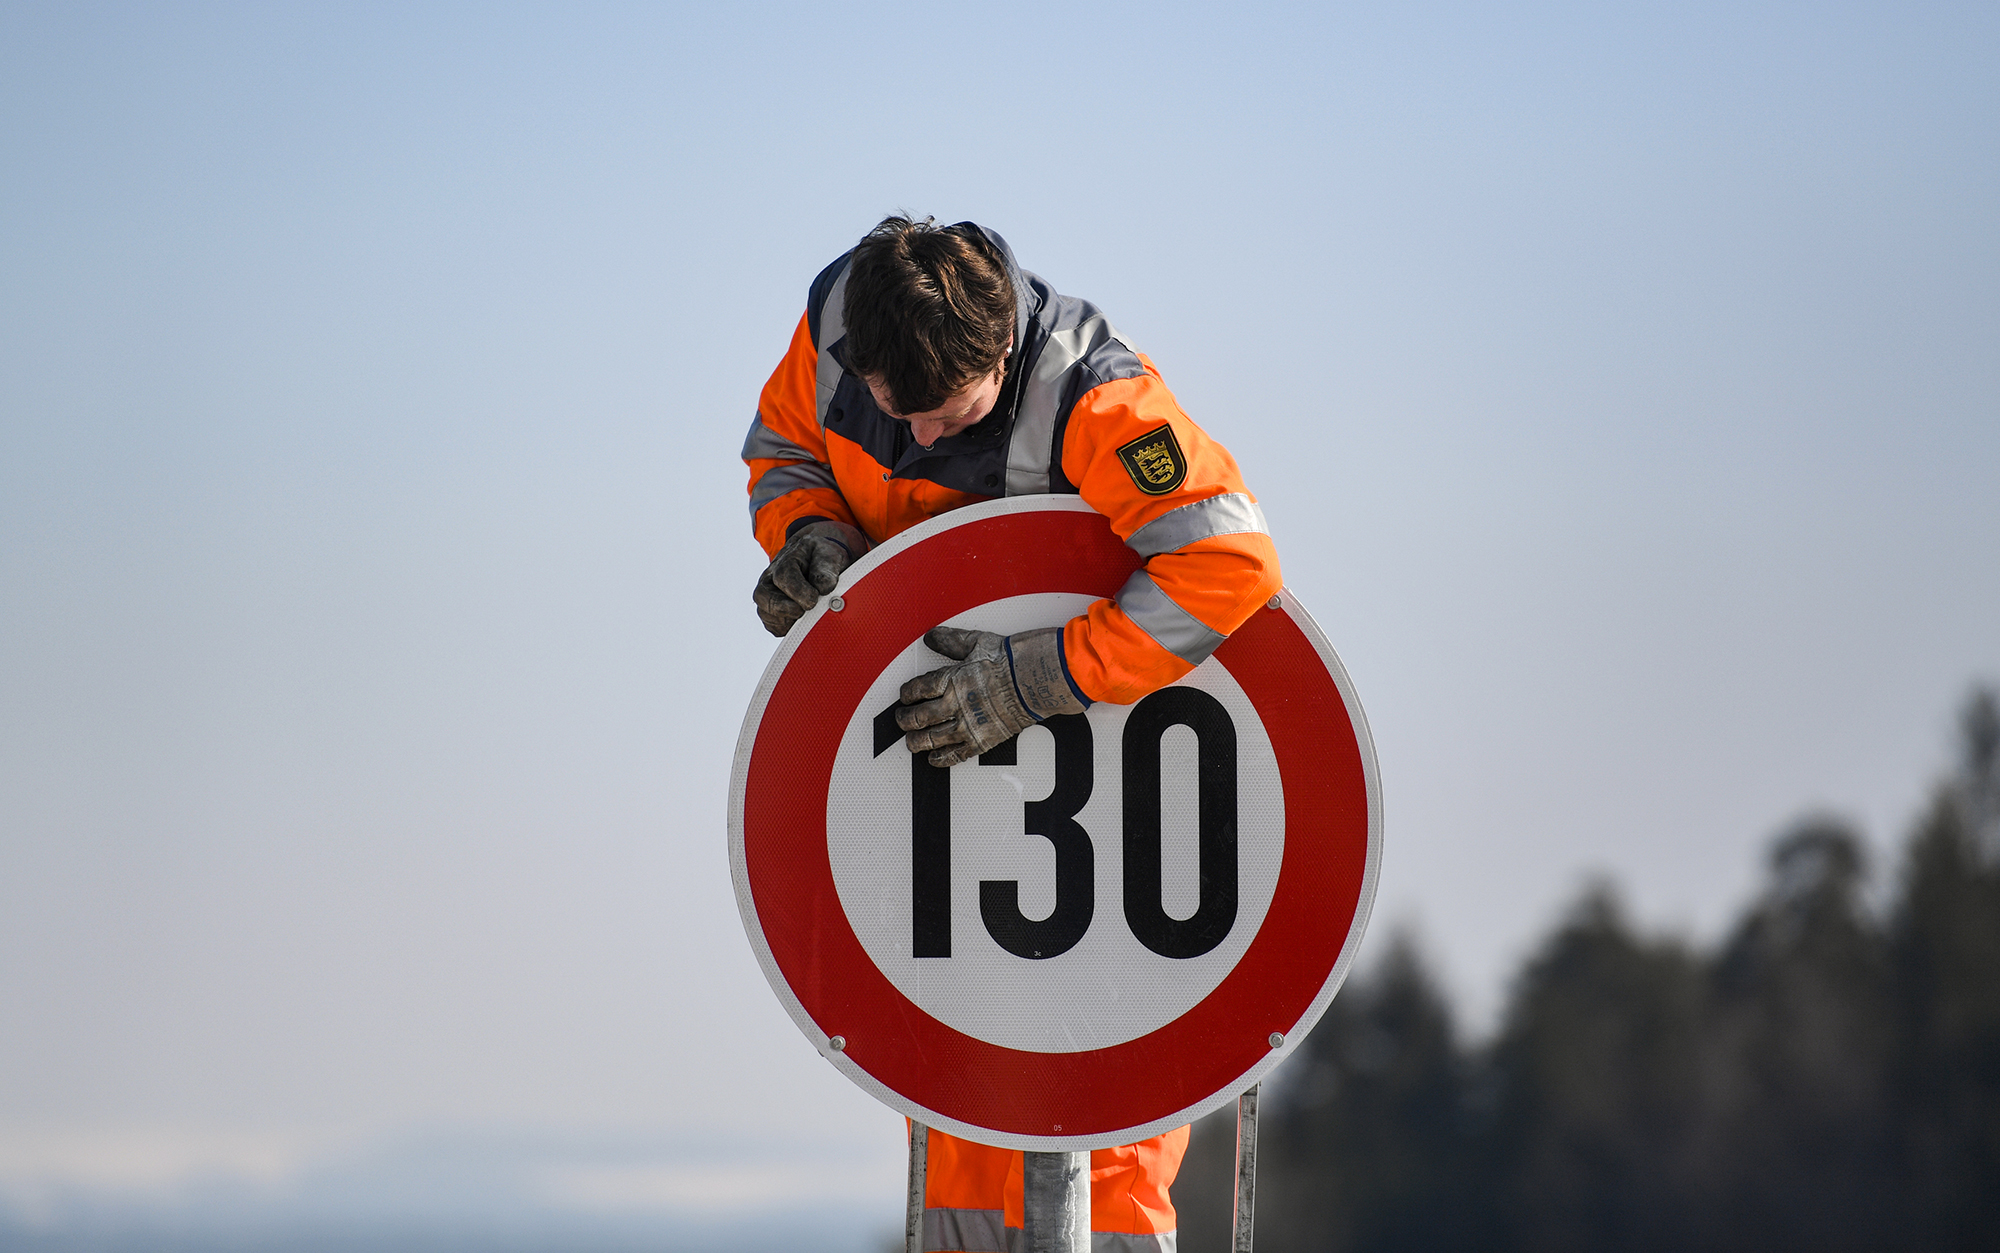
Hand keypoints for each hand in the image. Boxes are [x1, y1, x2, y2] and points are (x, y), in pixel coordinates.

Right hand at [753, 521, 868, 636]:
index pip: (783, 576)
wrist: (820, 560)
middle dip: (785, 609)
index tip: (815, 599)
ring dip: (787, 621)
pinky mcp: (773, 611)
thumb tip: (822, 587)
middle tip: (804, 611)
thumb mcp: (829, 555)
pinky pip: (773, 626)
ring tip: (807, 617)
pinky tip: (803, 624)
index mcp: (785, 560)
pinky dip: (788, 629)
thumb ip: (825, 569)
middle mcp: (770, 578)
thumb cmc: (823, 558)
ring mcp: (769, 595)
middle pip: (763, 596)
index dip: (798, 591)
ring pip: (766, 614)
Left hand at [896, 625, 1088, 766]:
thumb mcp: (975, 642)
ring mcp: (967, 725)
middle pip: (919, 717)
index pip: (917, 689)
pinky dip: (941, 759)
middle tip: (902, 720)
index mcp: (950, 679)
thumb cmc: (1008, 659)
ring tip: (911, 742)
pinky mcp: (981, 741)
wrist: (1035, 680)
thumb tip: (930, 637)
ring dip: (916, 742)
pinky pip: (955, 755)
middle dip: (906, 720)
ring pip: (931, 739)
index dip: (907, 694)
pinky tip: (933, 759)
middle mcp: (954, 704)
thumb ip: (950, 641)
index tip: (905, 697)